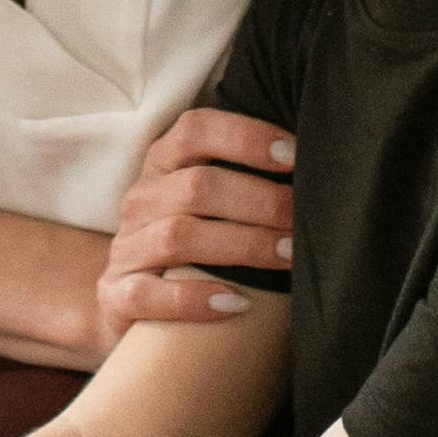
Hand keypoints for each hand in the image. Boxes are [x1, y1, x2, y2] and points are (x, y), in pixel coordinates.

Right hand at [89, 102, 295, 349]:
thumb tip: (321, 166)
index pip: (196, 130)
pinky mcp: (117, 294)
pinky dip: (194, 299)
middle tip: (303, 219)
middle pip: (197, 186)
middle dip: (260, 201)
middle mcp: (141, 199)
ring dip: (243, 245)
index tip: (294, 156)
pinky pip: (149, 293)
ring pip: (179, 236)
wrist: (139, 306)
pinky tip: (237, 303)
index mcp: (164, 163)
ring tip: (288, 257)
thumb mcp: (215, 203)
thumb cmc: (201, 246)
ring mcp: (125, 247)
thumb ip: (250, 179)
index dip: (246, 137)